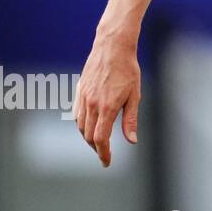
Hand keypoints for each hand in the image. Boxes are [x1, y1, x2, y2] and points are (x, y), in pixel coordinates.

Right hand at [75, 23, 142, 167]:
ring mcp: (83, 98)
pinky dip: (82, 125)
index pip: (101, 138)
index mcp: (106, 107)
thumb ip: (130, 120)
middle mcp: (91, 104)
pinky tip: (90, 125)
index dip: (103, 153)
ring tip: (100, 142)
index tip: (107, 163)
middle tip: (106, 153)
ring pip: (80, 126)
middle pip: (88, 136)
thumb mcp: (135, 95)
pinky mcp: (79, 91)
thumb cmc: (128, 70)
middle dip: (97, 147)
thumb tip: (132, 141)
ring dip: (88, 137)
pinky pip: (76, 114)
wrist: (112, 47)